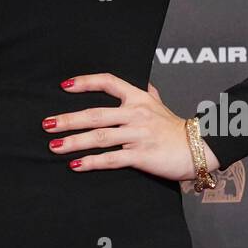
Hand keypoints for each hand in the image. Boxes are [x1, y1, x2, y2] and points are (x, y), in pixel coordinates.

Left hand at [43, 73, 219, 182]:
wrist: (199, 148)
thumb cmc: (176, 128)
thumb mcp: (160, 104)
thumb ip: (147, 93)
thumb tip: (143, 83)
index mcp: (139, 98)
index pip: (108, 82)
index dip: (85, 82)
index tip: (65, 86)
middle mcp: (136, 113)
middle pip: (95, 113)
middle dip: (68, 119)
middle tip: (47, 124)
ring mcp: (138, 134)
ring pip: (99, 136)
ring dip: (74, 141)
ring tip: (54, 145)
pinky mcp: (142, 155)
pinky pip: (112, 159)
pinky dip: (92, 162)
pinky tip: (75, 164)